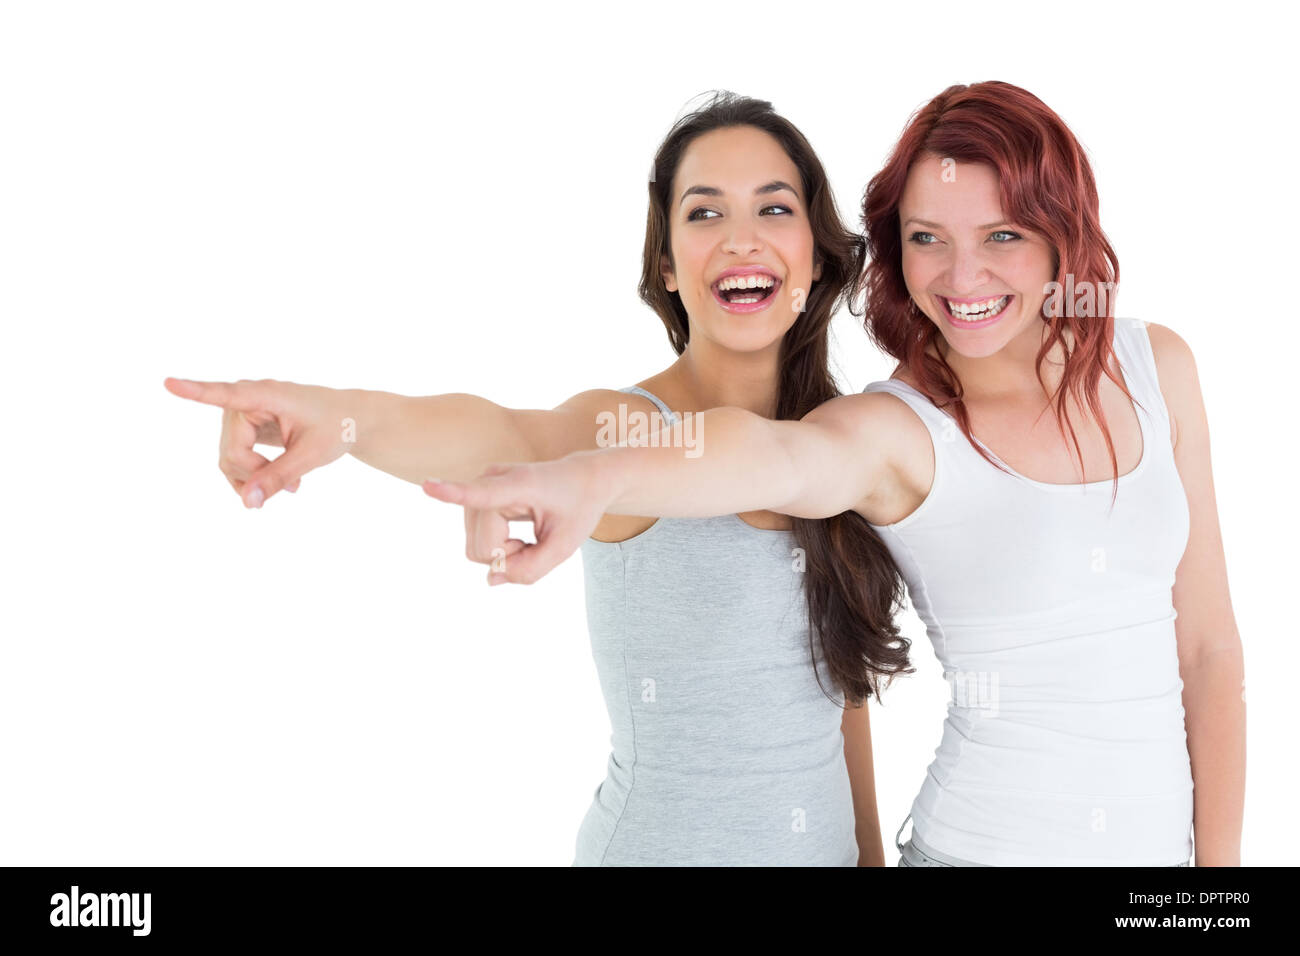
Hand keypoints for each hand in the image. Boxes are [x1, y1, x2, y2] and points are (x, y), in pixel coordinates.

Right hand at [164, 377, 355, 507]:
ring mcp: (241, 413)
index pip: (226, 394)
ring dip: (253, 477)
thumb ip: (278, 478)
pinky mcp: (242, 426)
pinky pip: (231, 458)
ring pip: (228, 457)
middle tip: (293, 487)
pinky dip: (249, 475)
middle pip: (231, 449)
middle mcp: (248, 399)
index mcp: (268, 394)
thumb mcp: (311, 456)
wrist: (349, 419)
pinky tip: (271, 485)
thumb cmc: (335, 428)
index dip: (196, 392)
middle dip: (256, 473)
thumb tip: (247, 504)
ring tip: (290, 486)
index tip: (169, 383)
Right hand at [423, 454, 610, 584]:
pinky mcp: (475, 499)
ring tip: (529, 537)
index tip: (427, 485)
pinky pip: (476, 542)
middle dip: (509, 558)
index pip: (480, 493)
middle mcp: (491, 480)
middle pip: (482, 548)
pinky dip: (498, 548)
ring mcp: (479, 487)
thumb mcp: (565, 546)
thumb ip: (532, 569)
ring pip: (475, 548)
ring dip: (503, 553)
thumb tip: (490, 579)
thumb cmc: (578, 509)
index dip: (452, 493)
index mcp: (519, 485)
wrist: (583, 480)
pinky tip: (517, 536)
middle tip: (536, 545)